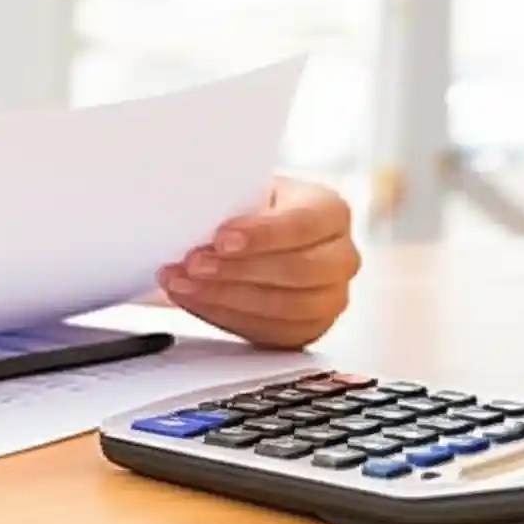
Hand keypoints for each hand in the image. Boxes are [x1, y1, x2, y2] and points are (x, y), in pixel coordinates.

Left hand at [157, 177, 359, 348]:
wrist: (257, 235)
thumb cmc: (252, 209)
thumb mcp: (245, 190)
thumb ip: (230, 202)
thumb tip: (194, 215)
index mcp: (331, 212)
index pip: (304, 224)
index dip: (262, 235)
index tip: (221, 239)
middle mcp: (340, 257)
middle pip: (299, 271)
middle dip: (238, 270)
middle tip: (194, 264)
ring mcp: (330, 298)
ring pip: (284, 307)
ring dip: (225, 297)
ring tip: (183, 284)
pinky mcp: (309, 329)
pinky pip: (270, 332)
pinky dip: (224, 316)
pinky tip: (194, 301)